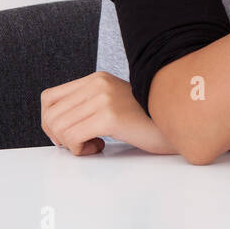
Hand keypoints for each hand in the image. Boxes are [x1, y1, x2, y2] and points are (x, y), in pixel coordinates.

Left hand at [41, 71, 176, 155]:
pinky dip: (80, 150)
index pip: (48, 98)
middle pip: (50, 115)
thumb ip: (88, 106)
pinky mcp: (110, 116)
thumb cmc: (148, 121)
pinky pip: (72, 138)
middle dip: (59, 137)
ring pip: (58, 128)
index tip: (67, 135)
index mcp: (97, 78)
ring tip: (94, 144)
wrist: (181, 123)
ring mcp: (104, 98)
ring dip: (70, 144)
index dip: (50, 122)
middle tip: (81, 144)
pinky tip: (100, 147)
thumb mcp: (113, 104)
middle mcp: (98, 83)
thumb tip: (55, 127)